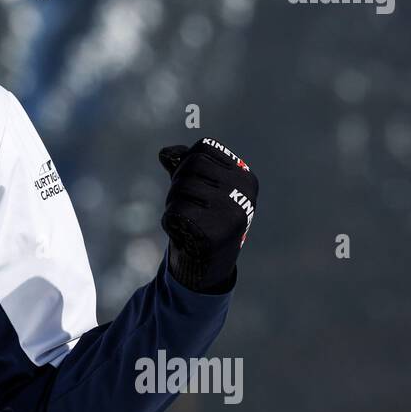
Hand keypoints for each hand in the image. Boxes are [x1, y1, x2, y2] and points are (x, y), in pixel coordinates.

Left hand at [157, 137, 257, 292]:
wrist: (208, 263)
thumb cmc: (203, 217)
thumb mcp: (198, 186)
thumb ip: (183, 165)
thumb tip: (165, 153)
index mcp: (245, 177)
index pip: (204, 148)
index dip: (187, 162)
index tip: (194, 182)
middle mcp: (244, 192)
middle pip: (192, 165)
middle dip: (178, 183)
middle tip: (187, 204)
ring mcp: (231, 213)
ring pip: (181, 188)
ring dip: (173, 202)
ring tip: (188, 219)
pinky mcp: (214, 234)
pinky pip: (175, 213)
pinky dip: (171, 221)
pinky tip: (184, 233)